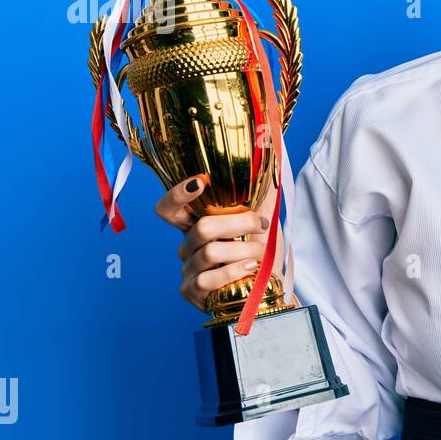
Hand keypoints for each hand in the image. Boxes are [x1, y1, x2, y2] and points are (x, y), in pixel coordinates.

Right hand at [154, 174, 280, 312]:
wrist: (271, 288)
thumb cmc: (263, 253)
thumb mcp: (264, 218)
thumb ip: (261, 190)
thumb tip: (270, 147)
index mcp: (197, 225)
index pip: (169, 208)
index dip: (177, 194)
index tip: (201, 181)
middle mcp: (188, 246)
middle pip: (202, 228)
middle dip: (238, 223)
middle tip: (262, 224)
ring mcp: (189, 270)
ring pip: (210, 252)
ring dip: (244, 249)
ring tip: (261, 252)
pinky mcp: (193, 292)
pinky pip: (209, 279)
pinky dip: (234, 271)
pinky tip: (251, 269)